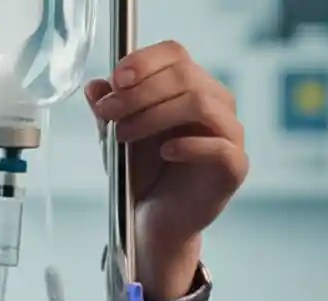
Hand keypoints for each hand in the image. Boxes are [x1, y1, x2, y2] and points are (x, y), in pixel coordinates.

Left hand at [86, 41, 247, 298]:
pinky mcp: (233, 167)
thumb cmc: (141, 173)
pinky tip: (164, 153)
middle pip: (185, 75)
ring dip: (155, 114)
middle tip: (108, 114)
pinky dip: (188, 146)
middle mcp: (215, 104)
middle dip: (138, 92)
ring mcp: (228, 134)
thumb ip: (108, 110)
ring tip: (124, 135)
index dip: (144, 61)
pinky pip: (220, 146)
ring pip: (201, 103)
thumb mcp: (115, 136)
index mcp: (189, 88)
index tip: (115, 80)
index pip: (174, 54)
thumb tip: (95, 86)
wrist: (152, 220)